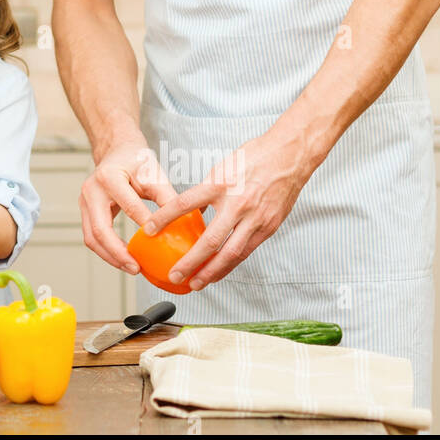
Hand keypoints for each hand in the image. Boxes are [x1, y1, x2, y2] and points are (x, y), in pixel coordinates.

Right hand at [79, 132, 177, 274]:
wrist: (117, 150)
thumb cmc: (137, 161)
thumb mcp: (155, 174)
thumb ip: (167, 198)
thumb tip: (184, 226)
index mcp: (109, 177)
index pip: (128, 206)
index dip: (144, 224)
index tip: (160, 242)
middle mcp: (91, 190)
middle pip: (99, 229)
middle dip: (117, 253)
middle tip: (136, 268)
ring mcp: (84, 202)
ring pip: (91, 238)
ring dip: (110, 257)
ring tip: (131, 268)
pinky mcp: (86, 211)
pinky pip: (92, 236)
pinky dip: (107, 251)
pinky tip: (124, 259)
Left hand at [140, 130, 316, 289]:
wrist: (290, 156)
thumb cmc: (255, 157)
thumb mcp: (222, 168)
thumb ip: (207, 190)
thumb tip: (192, 209)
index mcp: (220, 185)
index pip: (185, 204)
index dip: (164, 218)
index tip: (148, 229)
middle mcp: (237, 204)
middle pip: (210, 241)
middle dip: (191, 262)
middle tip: (175, 275)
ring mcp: (255, 218)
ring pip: (230, 253)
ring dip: (212, 272)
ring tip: (196, 283)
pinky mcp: (269, 227)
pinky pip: (247, 250)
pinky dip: (231, 264)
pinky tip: (220, 271)